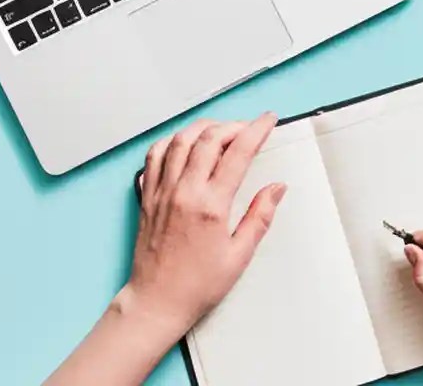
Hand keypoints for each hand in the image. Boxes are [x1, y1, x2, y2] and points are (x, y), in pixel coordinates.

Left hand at [117, 114, 286, 337]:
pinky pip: (154, 156)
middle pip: (208, 137)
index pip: (238, 153)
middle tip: (247, 128)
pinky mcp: (147, 197)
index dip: (256, 130)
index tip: (268, 121)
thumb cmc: (197, 285)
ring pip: (179, 139)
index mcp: (211, 206)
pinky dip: (170, 142)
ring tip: (219, 131)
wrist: (156, 302)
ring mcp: (162, 192)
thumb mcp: (239, 256)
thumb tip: (276, 188)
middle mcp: (184, 192)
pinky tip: (183, 145)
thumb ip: (260, 216)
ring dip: (202, 127)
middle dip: (232, 125)